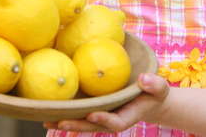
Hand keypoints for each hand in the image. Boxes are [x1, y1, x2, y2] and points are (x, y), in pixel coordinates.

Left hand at [43, 73, 168, 132]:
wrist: (148, 99)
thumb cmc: (154, 93)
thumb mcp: (159, 88)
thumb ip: (154, 84)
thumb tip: (144, 79)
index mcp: (127, 117)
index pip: (115, 123)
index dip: (104, 120)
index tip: (92, 114)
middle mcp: (111, 119)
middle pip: (92, 126)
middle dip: (76, 125)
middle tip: (59, 121)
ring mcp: (102, 115)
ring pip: (82, 121)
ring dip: (65, 121)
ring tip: (46, 120)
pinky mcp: (95, 109)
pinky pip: (79, 112)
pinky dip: (65, 111)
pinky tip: (49, 108)